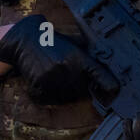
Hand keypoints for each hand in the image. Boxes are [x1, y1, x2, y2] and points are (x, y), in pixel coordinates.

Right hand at [0, 14, 116, 104]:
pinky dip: (47, 95)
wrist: (25, 40)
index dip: (109, 86)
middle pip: (82, 91)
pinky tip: (44, 81)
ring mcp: (52, 78)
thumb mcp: (72, 43)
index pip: (100, 75)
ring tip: (55, 77)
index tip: (115, 92)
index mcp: (78, 57)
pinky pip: (49, 99)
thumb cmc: (51, 41)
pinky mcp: (39, 85)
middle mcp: (67, 69)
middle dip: (80, 88)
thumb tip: (105, 72)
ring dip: (64, 93)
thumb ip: (86, 57)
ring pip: (66, 97)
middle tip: (69, 77)